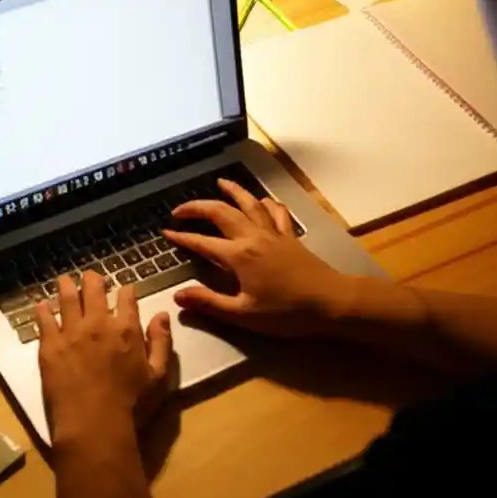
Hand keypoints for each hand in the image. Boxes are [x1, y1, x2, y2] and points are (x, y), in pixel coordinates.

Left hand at [34, 272, 173, 447]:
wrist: (93, 424)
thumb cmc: (131, 406)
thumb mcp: (158, 376)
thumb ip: (161, 342)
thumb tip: (162, 314)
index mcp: (127, 329)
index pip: (127, 298)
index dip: (126, 290)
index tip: (124, 288)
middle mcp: (98, 323)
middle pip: (94, 289)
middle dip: (93, 280)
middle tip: (90, 277)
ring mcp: (71, 332)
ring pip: (66, 298)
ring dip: (66, 286)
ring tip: (64, 280)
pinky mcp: (49, 346)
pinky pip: (44, 320)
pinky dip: (43, 309)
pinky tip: (41, 304)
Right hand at [162, 178, 355, 337]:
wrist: (330, 303)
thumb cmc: (286, 312)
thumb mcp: (243, 314)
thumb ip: (209, 303)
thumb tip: (178, 296)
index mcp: (238, 255)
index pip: (202, 242)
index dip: (182, 237)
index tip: (166, 233)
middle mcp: (253, 237)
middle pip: (221, 212)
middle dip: (197, 207)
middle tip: (180, 209)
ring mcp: (273, 233)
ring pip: (249, 203)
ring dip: (232, 191)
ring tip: (220, 183)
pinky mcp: (290, 236)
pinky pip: (275, 212)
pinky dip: (265, 202)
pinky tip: (261, 201)